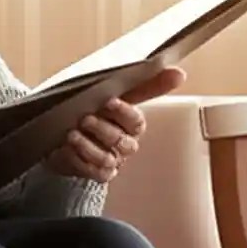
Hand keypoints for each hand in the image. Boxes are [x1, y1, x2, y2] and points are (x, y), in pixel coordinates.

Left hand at [46, 66, 185, 181]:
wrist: (66, 132)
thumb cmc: (96, 110)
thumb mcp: (116, 93)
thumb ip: (147, 84)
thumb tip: (180, 73)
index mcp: (132, 124)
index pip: (136, 121)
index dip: (124, 112)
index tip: (109, 101)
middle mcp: (125, 144)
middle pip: (122, 142)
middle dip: (102, 129)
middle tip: (85, 118)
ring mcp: (113, 161)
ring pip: (108, 159)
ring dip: (89, 147)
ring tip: (73, 134)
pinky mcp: (98, 174)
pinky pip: (95, 173)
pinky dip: (80, 160)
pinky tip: (68, 149)